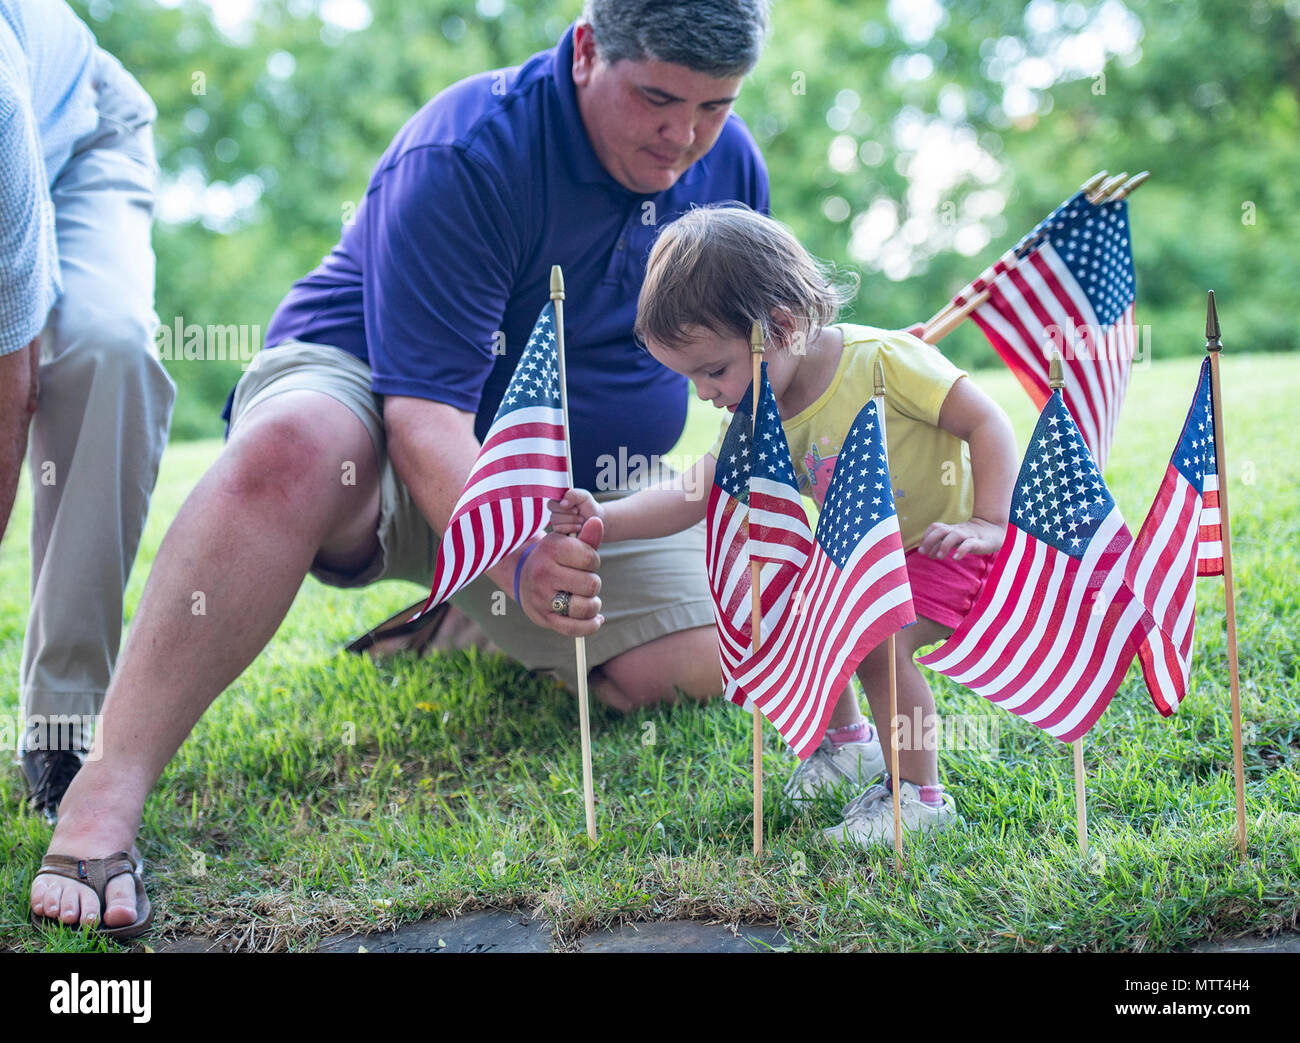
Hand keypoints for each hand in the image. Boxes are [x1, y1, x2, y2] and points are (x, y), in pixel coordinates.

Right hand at [518, 515, 605, 635]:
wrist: (522, 576)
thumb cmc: (553, 558)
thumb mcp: (565, 542)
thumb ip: (586, 536)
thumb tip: (597, 522)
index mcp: (550, 550)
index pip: (590, 558)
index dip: (594, 561)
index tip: (586, 562)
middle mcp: (543, 574)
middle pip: (591, 584)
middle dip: (593, 583)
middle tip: (583, 581)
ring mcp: (542, 598)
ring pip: (585, 607)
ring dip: (593, 604)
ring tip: (588, 599)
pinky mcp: (544, 618)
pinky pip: (575, 628)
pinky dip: (591, 625)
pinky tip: (596, 619)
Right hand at [547, 488, 604, 534]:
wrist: (596, 521)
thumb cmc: (589, 507)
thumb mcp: (584, 496)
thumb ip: (574, 495)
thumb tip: (562, 503)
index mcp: (559, 500)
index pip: (550, 502)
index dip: (561, 505)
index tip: (574, 507)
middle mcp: (555, 511)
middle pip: (552, 510)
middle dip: (568, 512)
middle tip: (578, 512)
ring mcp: (556, 522)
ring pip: (555, 520)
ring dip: (571, 520)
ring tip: (581, 519)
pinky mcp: (559, 531)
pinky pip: (559, 529)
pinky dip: (571, 527)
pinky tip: (578, 526)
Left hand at [917, 516, 1005, 560]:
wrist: (994, 530)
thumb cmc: (970, 537)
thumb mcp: (955, 539)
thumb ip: (941, 544)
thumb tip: (928, 553)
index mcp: (951, 529)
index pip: (936, 527)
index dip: (926, 536)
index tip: (922, 549)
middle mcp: (958, 530)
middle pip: (941, 530)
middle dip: (930, 541)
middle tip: (923, 553)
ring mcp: (969, 535)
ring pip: (954, 535)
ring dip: (944, 545)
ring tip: (939, 557)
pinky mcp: (979, 542)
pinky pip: (970, 544)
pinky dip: (961, 550)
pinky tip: (955, 558)